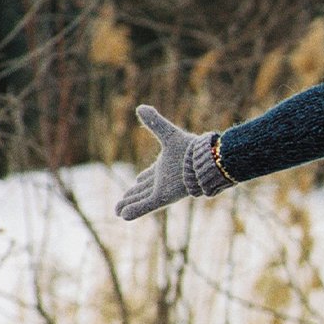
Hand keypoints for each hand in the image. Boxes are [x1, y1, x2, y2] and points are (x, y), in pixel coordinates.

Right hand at [115, 105, 198, 220]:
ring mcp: (164, 190)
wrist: (205, 163)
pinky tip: (123, 216)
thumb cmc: (191, 150)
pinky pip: (146, 206)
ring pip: (143, 200)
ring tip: (117, 212)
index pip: (149, 177)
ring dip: (130, 205)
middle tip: (120, 204)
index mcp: (164, 168)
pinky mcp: (164, 197)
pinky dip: (136, 210)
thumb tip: (140, 107)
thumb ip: (155, 122)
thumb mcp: (169, 134)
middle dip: (132, 197)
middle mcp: (164, 181)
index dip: (141, 181)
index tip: (134, 183)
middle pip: (145, 191)